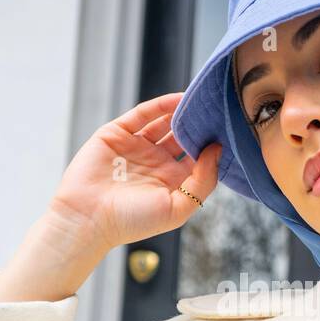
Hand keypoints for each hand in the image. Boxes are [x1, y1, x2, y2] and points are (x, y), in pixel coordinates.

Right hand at [49, 93, 222, 251]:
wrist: (88, 219)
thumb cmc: (132, 221)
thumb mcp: (178, 207)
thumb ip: (202, 181)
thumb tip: (218, 151)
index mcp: (171, 182)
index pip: (198, 159)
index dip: (213, 147)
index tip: (231, 133)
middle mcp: (155, 163)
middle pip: (183, 137)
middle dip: (200, 125)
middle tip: (221, 111)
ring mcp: (136, 147)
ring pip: (164, 123)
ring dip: (183, 112)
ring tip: (203, 101)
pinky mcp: (117, 134)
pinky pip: (143, 114)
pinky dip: (162, 105)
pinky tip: (181, 98)